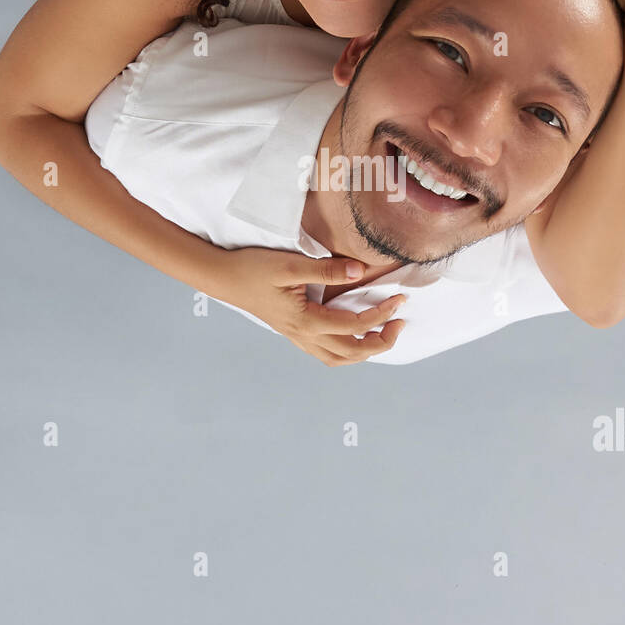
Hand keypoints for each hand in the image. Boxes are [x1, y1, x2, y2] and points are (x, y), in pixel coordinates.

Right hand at [214, 246, 406, 365]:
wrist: (224, 279)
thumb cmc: (254, 269)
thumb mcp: (290, 265)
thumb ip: (326, 270)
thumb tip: (360, 271)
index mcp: (306, 321)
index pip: (354, 325)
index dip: (381, 315)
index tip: (398, 299)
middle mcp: (303, 336)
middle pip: (352, 353)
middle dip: (381, 342)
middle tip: (400, 322)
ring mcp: (297, 338)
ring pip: (338, 359)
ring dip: (365, 351)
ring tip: (383, 332)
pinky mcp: (294, 333)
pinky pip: (326, 352)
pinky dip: (347, 349)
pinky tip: (354, 334)